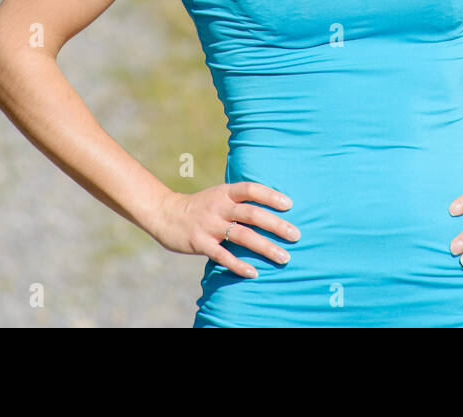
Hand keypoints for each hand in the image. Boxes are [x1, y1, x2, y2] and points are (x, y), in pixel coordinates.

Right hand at [148, 182, 298, 278]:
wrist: (165, 214)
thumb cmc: (202, 206)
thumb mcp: (220, 195)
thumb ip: (241, 201)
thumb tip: (273, 207)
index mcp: (225, 192)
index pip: (251, 189)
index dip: (271, 195)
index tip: (290, 205)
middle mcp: (219, 207)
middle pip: (252, 214)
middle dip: (276, 225)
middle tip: (296, 235)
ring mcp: (209, 225)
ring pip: (242, 236)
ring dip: (265, 247)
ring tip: (284, 257)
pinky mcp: (199, 243)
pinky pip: (222, 256)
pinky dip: (238, 265)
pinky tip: (253, 272)